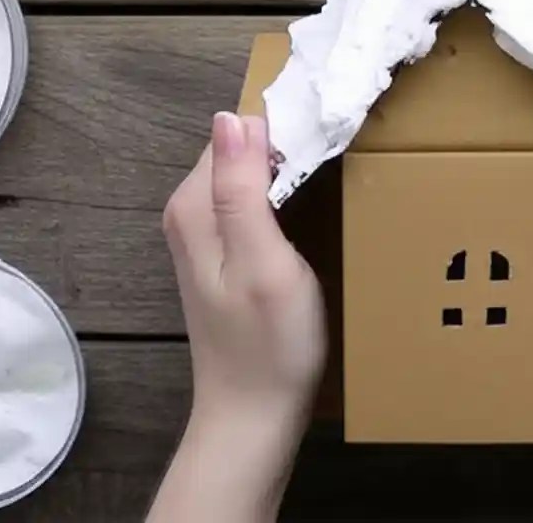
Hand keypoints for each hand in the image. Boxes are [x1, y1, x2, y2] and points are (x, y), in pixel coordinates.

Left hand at [162, 112, 326, 427]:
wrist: (253, 416)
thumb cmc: (269, 345)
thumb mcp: (263, 261)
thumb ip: (241, 189)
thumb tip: (231, 116)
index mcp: (194, 206)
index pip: (238, 131)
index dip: (285, 129)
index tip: (329, 139)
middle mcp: (191, 213)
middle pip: (243, 150)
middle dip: (289, 146)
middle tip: (340, 159)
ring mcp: (206, 236)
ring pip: (251, 175)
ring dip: (291, 171)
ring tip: (336, 180)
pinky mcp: (226, 256)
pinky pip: (255, 203)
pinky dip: (287, 199)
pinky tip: (315, 214)